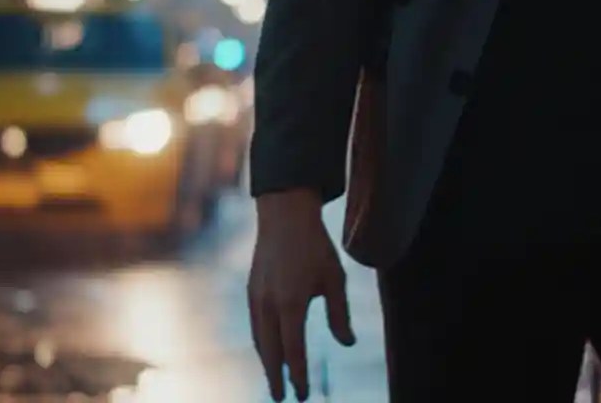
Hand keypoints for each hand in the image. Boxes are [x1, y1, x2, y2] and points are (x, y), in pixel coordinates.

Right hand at [249, 189, 355, 400]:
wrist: (284, 215)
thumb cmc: (315, 246)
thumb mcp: (335, 279)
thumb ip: (340, 314)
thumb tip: (348, 343)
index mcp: (290, 303)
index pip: (294, 351)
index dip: (299, 376)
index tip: (303, 395)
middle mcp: (268, 304)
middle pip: (271, 352)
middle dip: (276, 377)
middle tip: (282, 399)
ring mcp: (256, 298)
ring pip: (260, 340)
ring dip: (268, 362)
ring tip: (277, 380)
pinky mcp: (252, 291)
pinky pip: (256, 326)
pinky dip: (263, 344)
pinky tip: (270, 350)